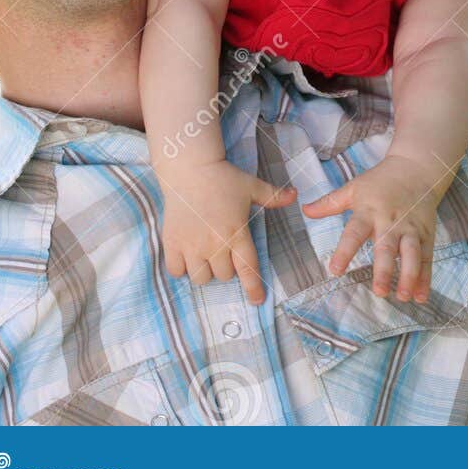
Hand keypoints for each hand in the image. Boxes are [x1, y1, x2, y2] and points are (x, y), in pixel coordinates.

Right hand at [161, 160, 296, 305]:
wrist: (189, 168)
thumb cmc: (223, 178)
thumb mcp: (251, 186)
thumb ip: (273, 196)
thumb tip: (295, 195)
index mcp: (236, 232)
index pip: (248, 269)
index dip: (253, 288)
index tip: (257, 300)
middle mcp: (214, 243)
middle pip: (224, 276)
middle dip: (226, 266)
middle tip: (223, 248)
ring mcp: (191, 245)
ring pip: (201, 278)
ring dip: (206, 270)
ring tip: (205, 253)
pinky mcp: (172, 243)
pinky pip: (176, 272)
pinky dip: (182, 268)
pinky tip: (187, 254)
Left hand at [302, 155, 448, 302]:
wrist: (416, 167)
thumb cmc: (380, 181)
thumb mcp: (354, 188)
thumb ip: (329, 203)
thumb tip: (304, 210)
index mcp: (369, 211)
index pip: (354, 232)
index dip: (344, 251)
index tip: (335, 270)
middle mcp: (390, 221)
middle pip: (387, 247)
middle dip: (384, 270)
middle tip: (379, 291)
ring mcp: (411, 228)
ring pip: (411, 254)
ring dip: (409, 276)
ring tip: (403, 296)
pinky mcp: (427, 234)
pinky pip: (426, 258)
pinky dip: (425, 278)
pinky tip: (421, 296)